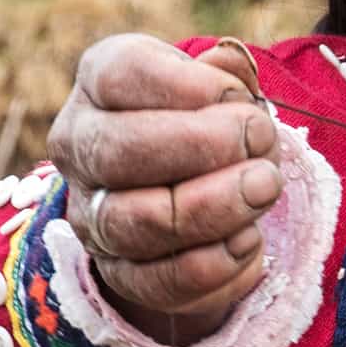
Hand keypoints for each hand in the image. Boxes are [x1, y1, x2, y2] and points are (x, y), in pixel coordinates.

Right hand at [46, 36, 279, 343]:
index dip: (184, 86)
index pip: (118, 76)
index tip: (238, 95)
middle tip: (262, 140)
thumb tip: (230, 65)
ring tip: (265, 187)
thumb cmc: (207, 124)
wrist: (191, 191)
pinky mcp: (118, 273)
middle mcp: (79, 148)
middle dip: (202, 146)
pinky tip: (249, 240)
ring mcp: (92, 215)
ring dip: (213, 207)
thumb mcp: (217, 87)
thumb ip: (227, 75)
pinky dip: (212, 265)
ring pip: (135, 223)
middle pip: (117, 151)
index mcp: (98, 85)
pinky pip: (157, 281)